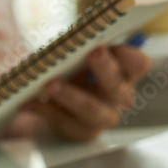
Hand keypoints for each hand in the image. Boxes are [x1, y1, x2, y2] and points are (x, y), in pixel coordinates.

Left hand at [23, 44, 150, 141]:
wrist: (57, 101)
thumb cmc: (72, 69)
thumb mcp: (79, 54)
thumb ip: (81, 45)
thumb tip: (75, 35)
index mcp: (125, 72)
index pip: (137, 64)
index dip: (128, 54)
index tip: (113, 42)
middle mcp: (119, 97)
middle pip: (117, 85)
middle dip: (105, 68)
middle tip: (94, 52)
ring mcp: (102, 117)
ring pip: (90, 109)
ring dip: (70, 96)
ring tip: (49, 84)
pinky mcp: (82, 133)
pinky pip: (65, 123)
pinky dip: (45, 110)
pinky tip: (30, 102)